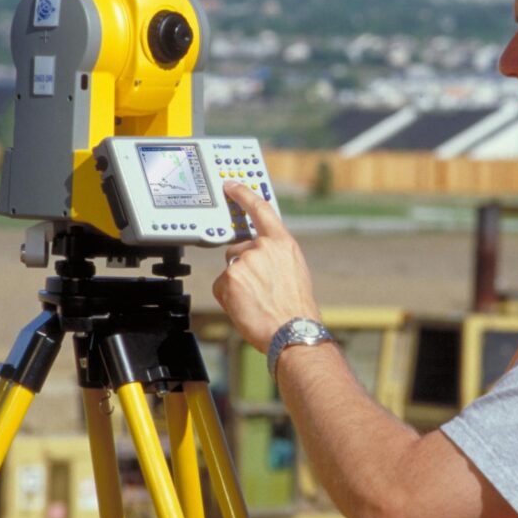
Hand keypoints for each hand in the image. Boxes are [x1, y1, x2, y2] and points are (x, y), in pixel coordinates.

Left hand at [211, 181, 320, 351]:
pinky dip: (229, 298)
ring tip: (256, 301)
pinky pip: (221, 286)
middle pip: (238, 249)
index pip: (260, 210)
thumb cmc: (295, 308)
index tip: (231, 185)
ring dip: (237, 284)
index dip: (244, 195)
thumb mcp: (293, 271)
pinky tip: (246, 307)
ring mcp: (245, 261)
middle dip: (243, 268)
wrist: (292, 331)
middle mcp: (263, 247)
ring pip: (230, 269)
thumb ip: (275, 256)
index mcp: (283, 243)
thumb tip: (258, 256)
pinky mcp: (230, 278)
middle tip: (259, 290)